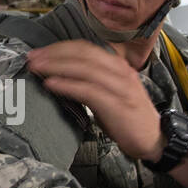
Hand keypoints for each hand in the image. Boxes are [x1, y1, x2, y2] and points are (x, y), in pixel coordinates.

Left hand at [26, 41, 162, 161]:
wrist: (155, 139)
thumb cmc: (128, 118)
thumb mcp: (110, 93)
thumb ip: (91, 83)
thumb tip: (61, 78)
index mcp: (117, 65)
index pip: (85, 48)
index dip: (59, 48)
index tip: (39, 53)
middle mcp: (120, 71)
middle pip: (82, 54)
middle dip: (54, 54)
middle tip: (32, 58)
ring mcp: (120, 86)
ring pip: (84, 69)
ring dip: (56, 66)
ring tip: (37, 68)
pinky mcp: (117, 104)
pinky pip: (88, 90)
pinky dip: (67, 85)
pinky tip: (51, 85)